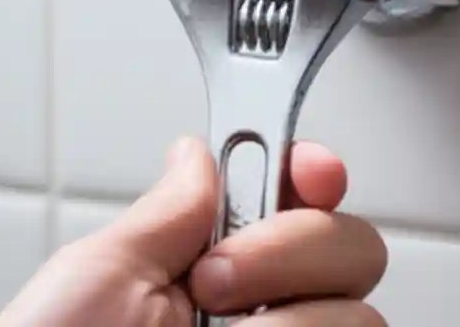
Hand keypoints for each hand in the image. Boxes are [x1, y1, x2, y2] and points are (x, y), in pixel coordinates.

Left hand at [0, 137, 387, 325]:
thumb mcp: (100, 274)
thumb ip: (167, 210)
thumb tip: (198, 150)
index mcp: (213, 260)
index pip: (303, 194)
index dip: (317, 171)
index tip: (311, 173)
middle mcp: (262, 310)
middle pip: (353, 245)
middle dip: (289, 251)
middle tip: (212, 283)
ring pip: (359, 314)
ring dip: (282, 326)